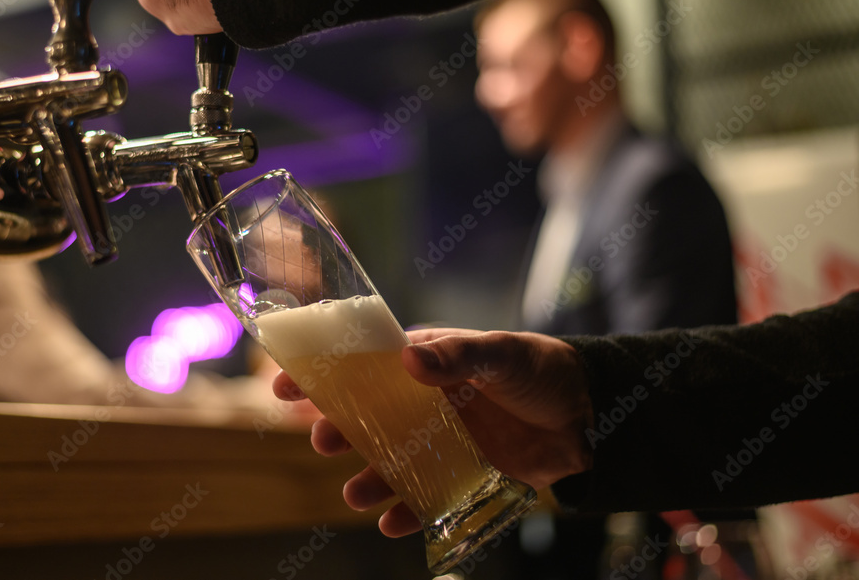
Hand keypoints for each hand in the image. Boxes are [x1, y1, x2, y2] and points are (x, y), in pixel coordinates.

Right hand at [273, 328, 593, 536]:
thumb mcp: (500, 353)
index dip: (325, 375)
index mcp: (426, 364)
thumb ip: (458, 356)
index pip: (365, 366)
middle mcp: (424, 403)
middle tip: (322, 443)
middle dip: (341, 432)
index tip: (287, 386)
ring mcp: (440, 441)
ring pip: (391, 463)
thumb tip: (409, 363)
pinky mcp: (461, 474)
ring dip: (369, 478)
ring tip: (355, 494)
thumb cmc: (539, 370)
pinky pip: (425, 497)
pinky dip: (407, 512)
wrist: (588, 415)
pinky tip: (392, 523)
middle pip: (369, 420)